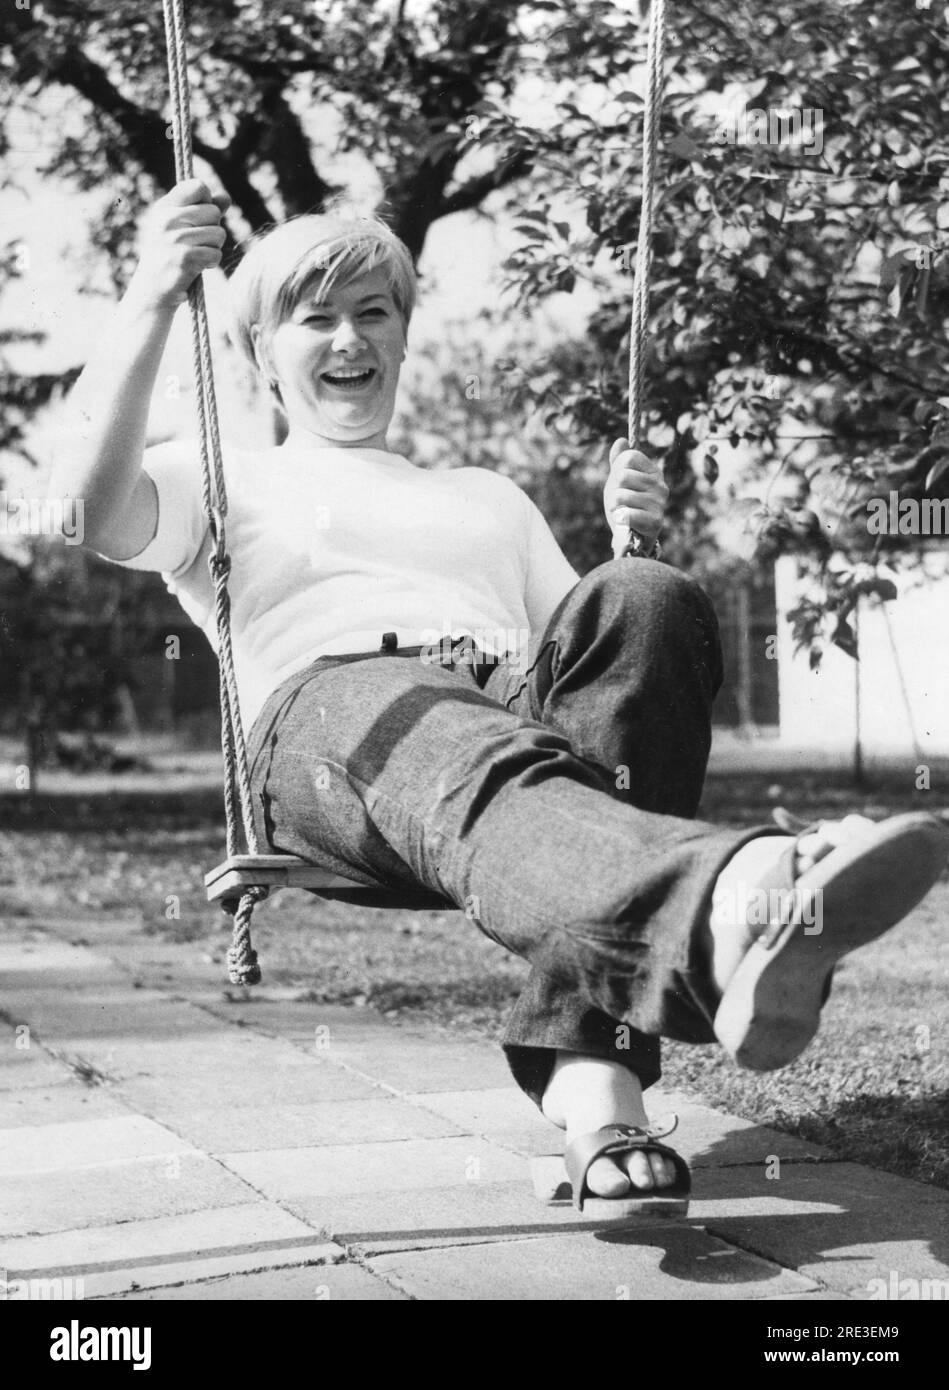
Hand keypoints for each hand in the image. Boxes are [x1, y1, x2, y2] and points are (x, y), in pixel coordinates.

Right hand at [128, 179, 229, 312]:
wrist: (151, 291)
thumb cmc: (168, 257)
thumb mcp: (179, 228)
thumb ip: (203, 210)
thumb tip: (226, 197)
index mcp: (164, 207)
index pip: (198, 186)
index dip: (207, 201)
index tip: (200, 217)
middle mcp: (168, 219)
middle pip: (214, 212)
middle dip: (213, 230)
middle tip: (195, 243)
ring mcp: (175, 238)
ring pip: (219, 234)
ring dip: (213, 248)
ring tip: (195, 256)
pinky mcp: (185, 258)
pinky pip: (216, 254)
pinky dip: (211, 263)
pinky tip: (196, 268)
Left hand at [603, 438, 668, 555]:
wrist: (633, 538)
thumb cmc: (626, 507)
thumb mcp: (620, 482)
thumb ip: (620, 462)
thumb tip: (620, 441)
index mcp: (653, 472)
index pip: (629, 457)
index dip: (617, 469)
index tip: (620, 484)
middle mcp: (660, 485)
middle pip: (621, 476)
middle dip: (612, 491)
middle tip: (619, 503)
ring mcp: (659, 503)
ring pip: (619, 495)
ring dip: (613, 507)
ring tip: (622, 513)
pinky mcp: (655, 522)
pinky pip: (627, 513)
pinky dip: (619, 518)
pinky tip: (623, 522)